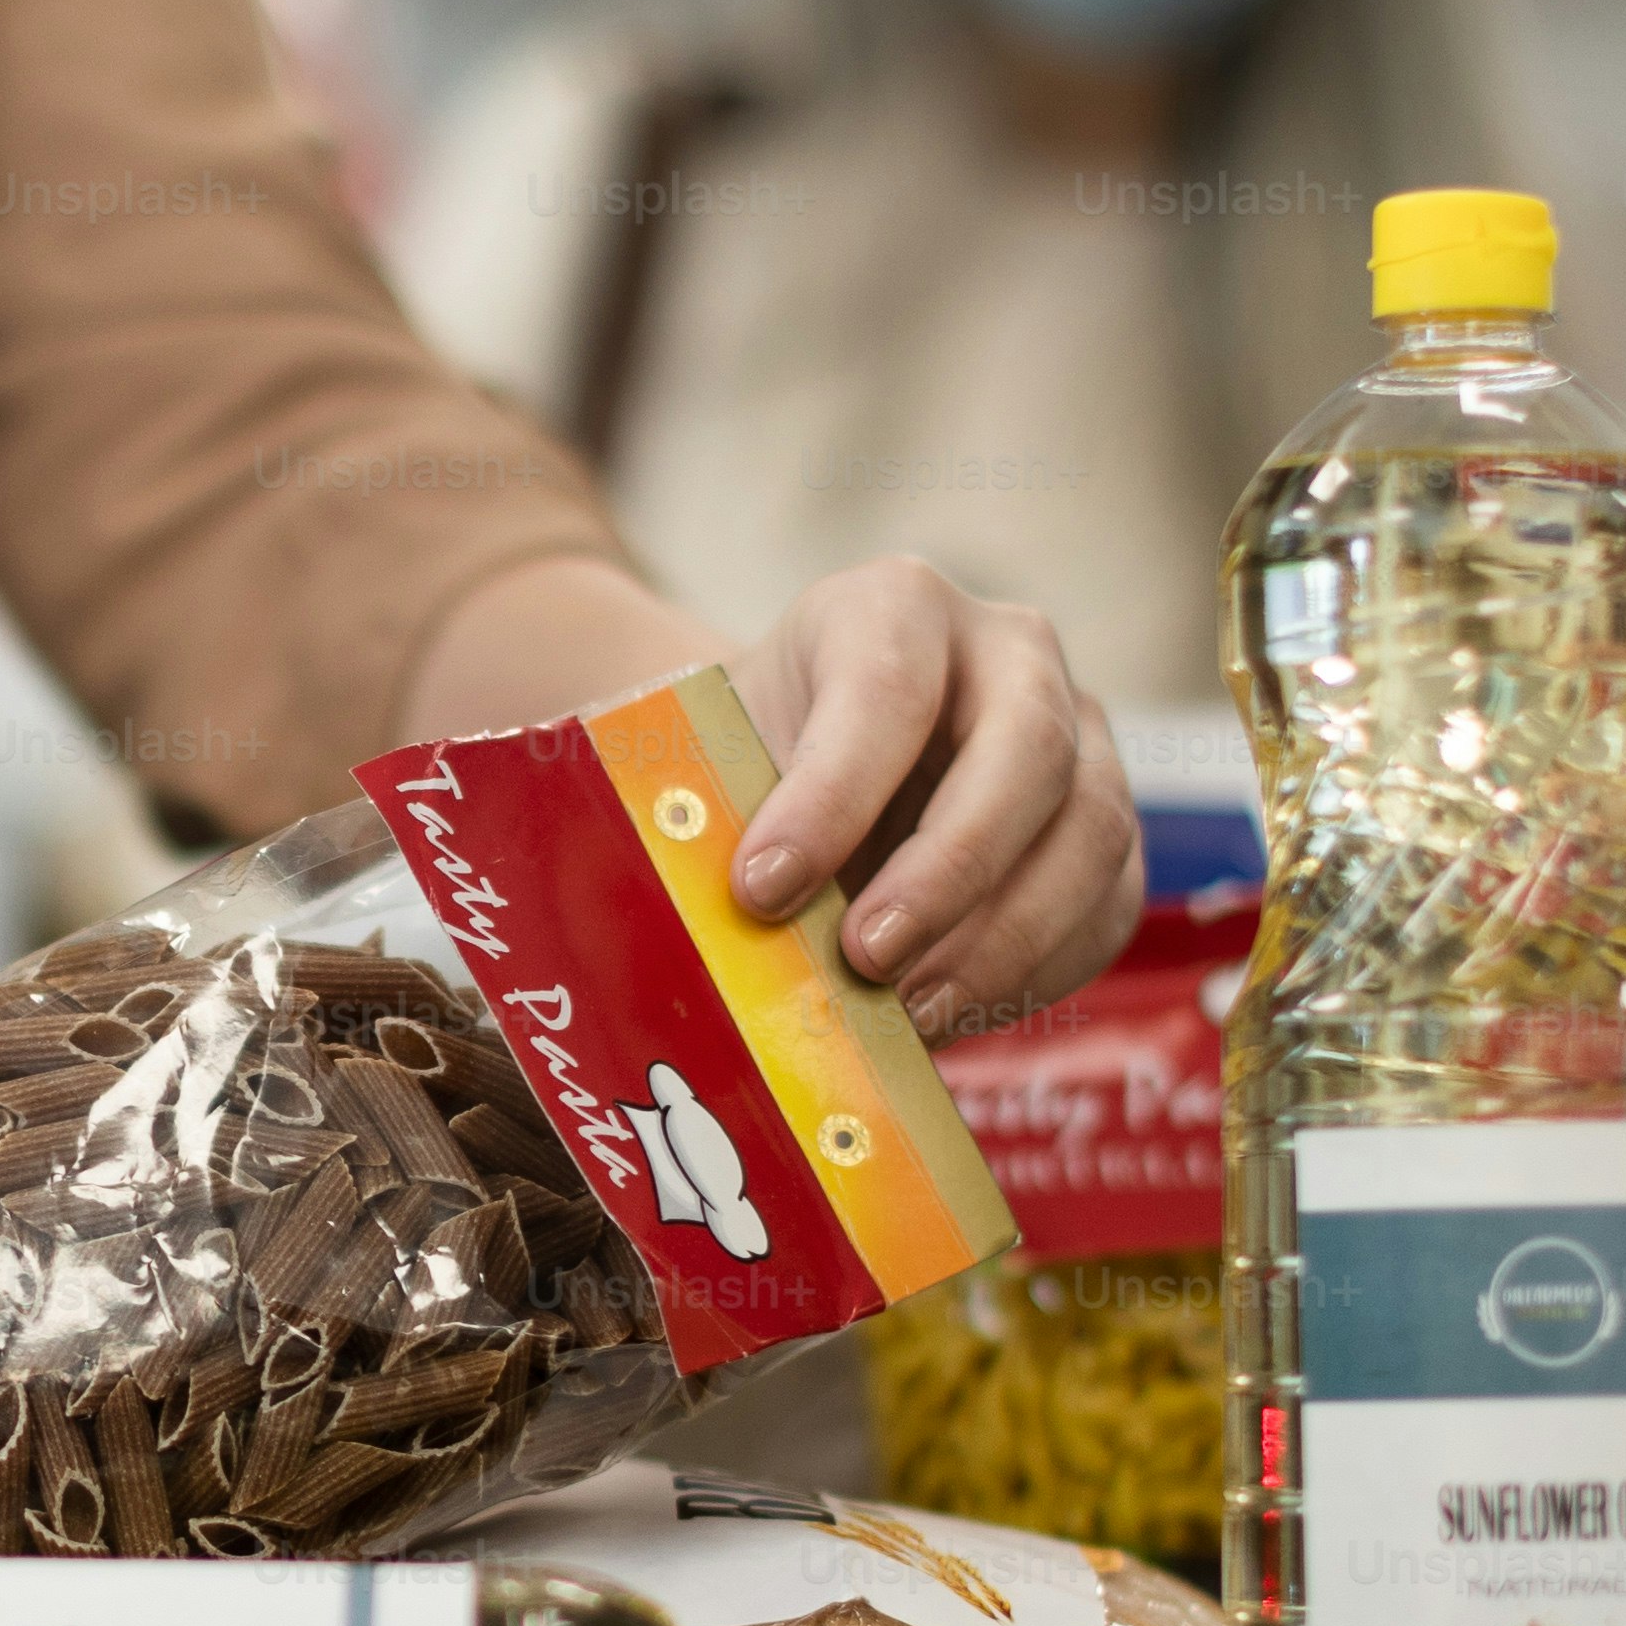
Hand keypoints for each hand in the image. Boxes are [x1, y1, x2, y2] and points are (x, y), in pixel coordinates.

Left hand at [402, 550, 1142, 1033]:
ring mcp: (1078, 738)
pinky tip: (961, 1017)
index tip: (759, 888)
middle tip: (864, 963)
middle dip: (947, 866)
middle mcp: (1008, 651)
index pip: (886, 683)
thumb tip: (518, 886)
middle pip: (1024, 748)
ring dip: (1003, 934)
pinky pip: (1108, 902)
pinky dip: (1045, 966)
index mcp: (891, 607)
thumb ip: (644, 800)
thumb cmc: (735, 771)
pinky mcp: (1104, 831)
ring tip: (908, 1015)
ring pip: (1087, 829)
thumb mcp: (687, 757)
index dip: (833, 788)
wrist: (806, 777)